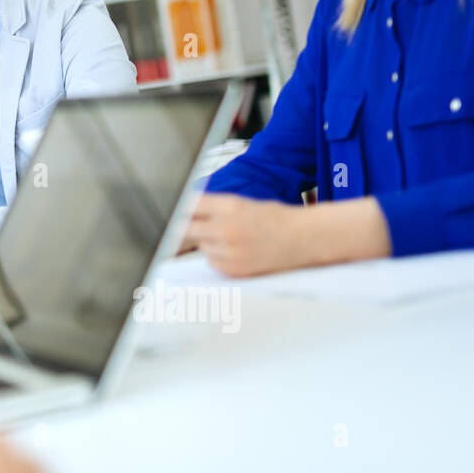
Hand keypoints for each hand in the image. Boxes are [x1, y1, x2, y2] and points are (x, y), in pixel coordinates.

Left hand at [182, 193, 315, 275]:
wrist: (305, 238)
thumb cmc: (277, 219)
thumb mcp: (242, 203)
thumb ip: (213, 206)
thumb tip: (184, 208)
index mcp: (229, 206)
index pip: (188, 205)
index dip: (175, 208)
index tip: (169, 210)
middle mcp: (227, 228)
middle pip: (184, 228)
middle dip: (183, 227)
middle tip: (182, 226)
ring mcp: (229, 251)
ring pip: (200, 246)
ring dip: (206, 242)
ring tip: (230, 238)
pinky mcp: (234, 269)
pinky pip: (212, 262)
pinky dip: (217, 257)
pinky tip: (236, 251)